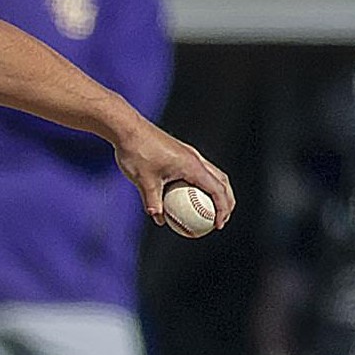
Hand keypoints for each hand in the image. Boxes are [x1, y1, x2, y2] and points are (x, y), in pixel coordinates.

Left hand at [113, 121, 235, 229]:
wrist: (128, 128)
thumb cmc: (137, 153)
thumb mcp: (143, 181)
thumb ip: (153, 202)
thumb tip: (159, 220)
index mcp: (192, 166)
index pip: (217, 190)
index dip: (222, 209)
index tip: (218, 225)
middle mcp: (195, 159)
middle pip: (221, 182)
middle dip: (227, 202)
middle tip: (220, 220)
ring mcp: (189, 154)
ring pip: (212, 175)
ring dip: (216, 192)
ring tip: (210, 210)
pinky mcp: (181, 152)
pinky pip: (198, 171)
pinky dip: (200, 184)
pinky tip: (187, 197)